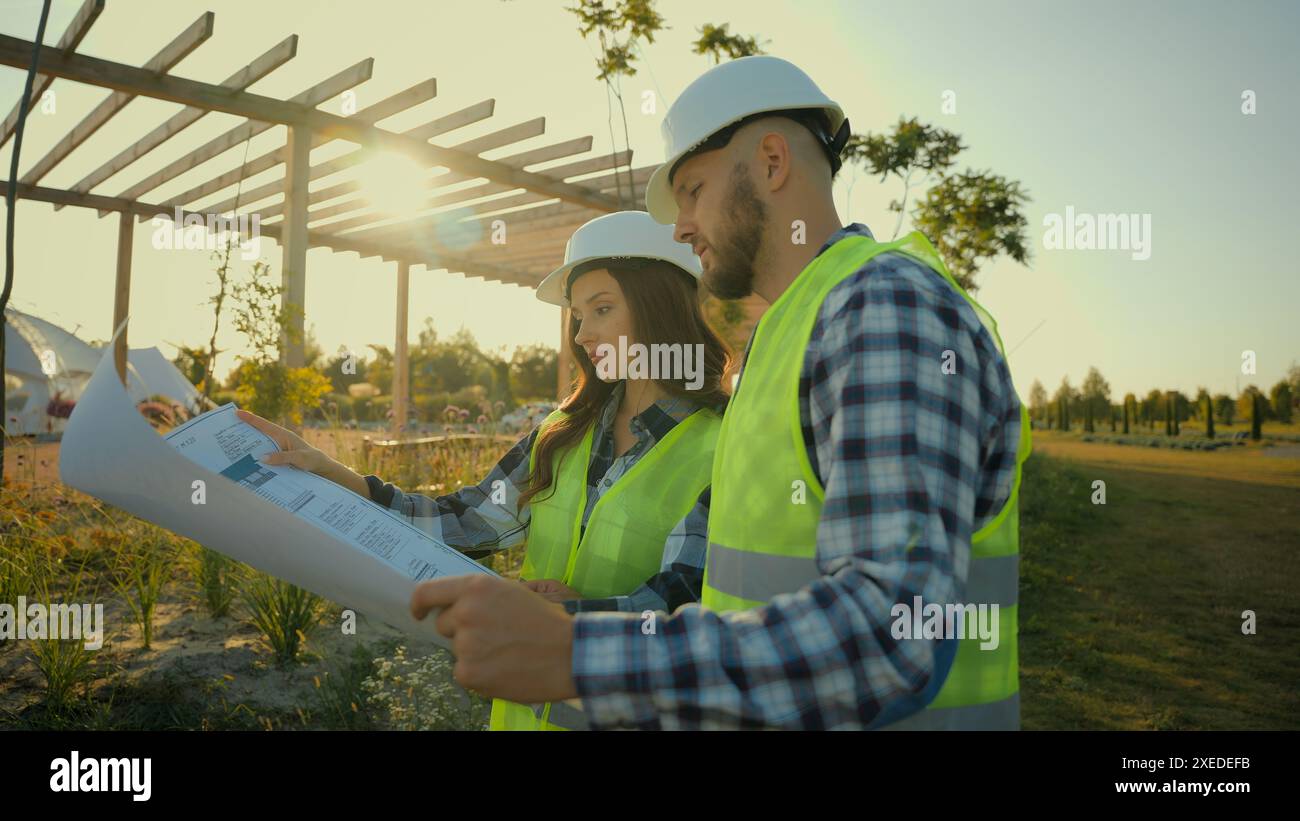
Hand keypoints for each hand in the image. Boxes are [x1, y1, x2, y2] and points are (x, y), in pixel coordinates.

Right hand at [236, 409, 367, 495]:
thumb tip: (262, 458)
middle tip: (224, 431)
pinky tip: (243, 464)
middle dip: (242, 431)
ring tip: (228, 448)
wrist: (321, 469)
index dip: (250, 419)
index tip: (236, 412)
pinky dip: (253, 458)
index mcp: (283, 435)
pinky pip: (262, 457)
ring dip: (246, 447)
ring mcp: (276, 449)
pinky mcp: (276, 459)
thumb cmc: (313, 460)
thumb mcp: (300, 459)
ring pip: (258, 446)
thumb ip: (283, 457)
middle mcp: (277, 440)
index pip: (264, 425)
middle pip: (257, 434)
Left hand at [411, 575, 577, 702]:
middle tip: (494, 635)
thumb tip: (457, 606)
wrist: (570, 654)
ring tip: (507, 653)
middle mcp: (465, 613)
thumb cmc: (548, 621)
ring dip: (475, 652)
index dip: (419, 604)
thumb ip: (481, 596)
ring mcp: (465, 645)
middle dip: (462, 629)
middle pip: (445, 624)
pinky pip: (464, 672)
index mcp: (477, 587)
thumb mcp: (514, 592)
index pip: (427, 592)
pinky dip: (480, 673)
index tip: (419, 613)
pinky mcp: (468, 673)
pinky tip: (505, 668)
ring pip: (457, 649)